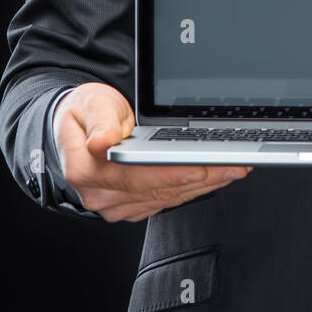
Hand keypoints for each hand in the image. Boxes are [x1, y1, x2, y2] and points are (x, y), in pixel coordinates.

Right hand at [52, 82, 251, 222]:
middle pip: (157, 190)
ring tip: (231, 169)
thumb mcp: (91, 104)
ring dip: (203, 185)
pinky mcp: (131, 206)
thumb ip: (100, 122)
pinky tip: (213, 177)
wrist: (80, 127)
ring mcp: (115, 204)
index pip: (133, 176)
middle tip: (232, 165)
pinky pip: (166, 201)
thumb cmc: (86, 113)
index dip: (168, 174)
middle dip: (199, 178)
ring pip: (166, 198)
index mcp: (85, 168)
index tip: (198, 168)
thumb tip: (102, 142)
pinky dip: (192, 188)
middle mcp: (99, 194)